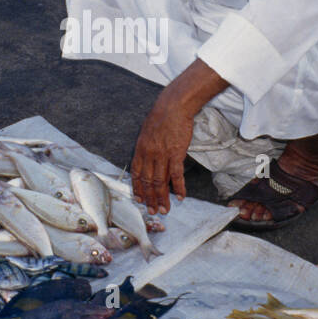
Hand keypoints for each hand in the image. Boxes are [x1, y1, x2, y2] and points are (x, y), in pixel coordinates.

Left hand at [131, 93, 193, 214]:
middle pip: (147, 182)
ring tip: (164, 209)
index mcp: (140, 150)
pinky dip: (179, 187)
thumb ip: (145, 147)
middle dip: (150, 199)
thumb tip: (146, 158)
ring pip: (160, 182)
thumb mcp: (146, 132)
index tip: (140, 200)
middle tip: (153, 211)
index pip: (136, 174)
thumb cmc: (160, 117)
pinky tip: (181, 196)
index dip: (138, 189)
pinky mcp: (176, 153)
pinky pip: (176, 175)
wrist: (173, 106)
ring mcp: (162, 155)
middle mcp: (149, 155)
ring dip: (162, 198)